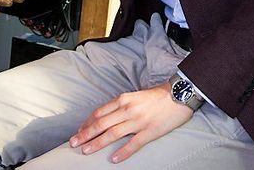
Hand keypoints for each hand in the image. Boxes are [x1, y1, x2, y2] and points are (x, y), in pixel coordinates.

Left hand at [69, 82, 192, 163]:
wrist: (179, 94)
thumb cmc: (158, 95)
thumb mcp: (136, 95)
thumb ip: (122, 104)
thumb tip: (108, 115)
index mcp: (123, 99)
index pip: (99, 113)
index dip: (87, 123)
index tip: (79, 131)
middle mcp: (128, 109)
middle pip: (101, 124)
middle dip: (86, 134)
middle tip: (74, 143)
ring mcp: (138, 121)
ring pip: (112, 134)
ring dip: (97, 143)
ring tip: (86, 151)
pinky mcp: (150, 131)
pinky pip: (133, 144)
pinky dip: (122, 152)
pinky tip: (113, 159)